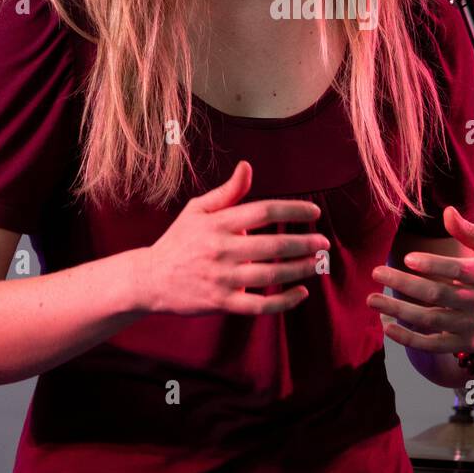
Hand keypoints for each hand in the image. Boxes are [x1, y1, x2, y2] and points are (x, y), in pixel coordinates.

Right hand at [134, 161, 329, 316]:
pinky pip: (259, 305)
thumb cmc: (179, 240)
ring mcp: (222, 278)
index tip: (314, 212)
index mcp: (218, 223)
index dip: (293, 210)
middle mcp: (221, 249)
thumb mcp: (198, 210)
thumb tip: (248, 167)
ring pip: (271, 275)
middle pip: (273, 245)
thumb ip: (227, 192)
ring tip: (318, 263)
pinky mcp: (222, 302)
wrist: (149, 279)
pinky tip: (301, 292)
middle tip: (324, 242)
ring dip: (300, 269)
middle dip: (304, 243)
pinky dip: (284, 301)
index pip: (263, 211)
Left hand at [368, 206, 473, 356]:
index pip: (458, 270)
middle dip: (404, 284)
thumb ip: (470, 231)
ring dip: (399, 311)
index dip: (433, 265)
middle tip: (376, 272)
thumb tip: (447, 212)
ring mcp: (469, 326)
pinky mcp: (461, 344)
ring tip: (372, 300)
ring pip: (430, 320)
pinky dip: (409, 339)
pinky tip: (387, 328)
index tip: (408, 258)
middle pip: (437, 295)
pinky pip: (433, 345)